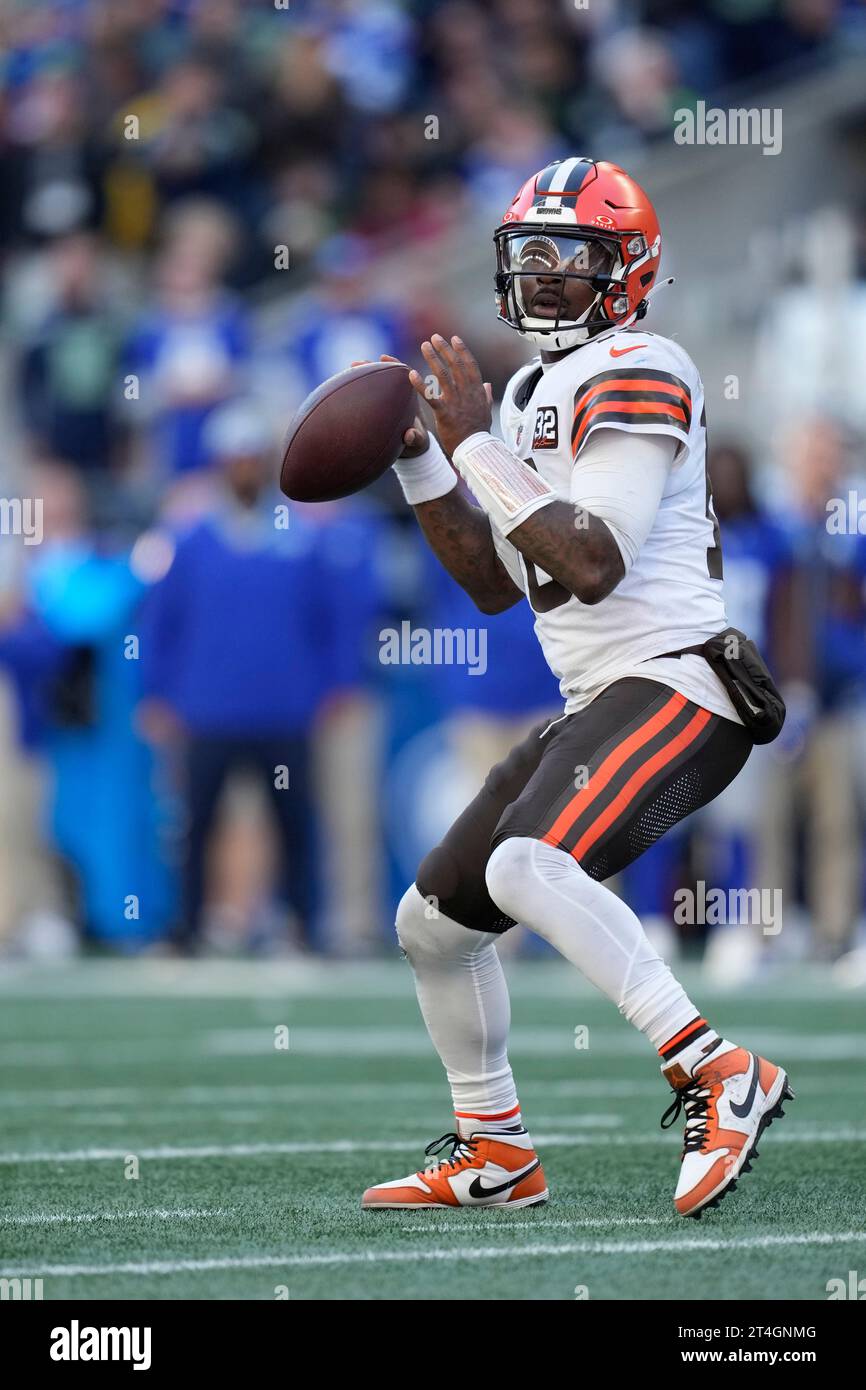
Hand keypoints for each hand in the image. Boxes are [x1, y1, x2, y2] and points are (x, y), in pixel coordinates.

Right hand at [350, 353, 428, 456]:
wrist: (413, 448)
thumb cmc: (417, 441)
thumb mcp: (418, 441)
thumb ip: (415, 438)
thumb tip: (409, 435)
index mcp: (411, 397)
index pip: (403, 374)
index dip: (393, 363)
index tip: (382, 357)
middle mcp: (399, 395)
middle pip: (386, 374)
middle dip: (371, 367)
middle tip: (356, 363)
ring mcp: (389, 400)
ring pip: (376, 383)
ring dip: (364, 375)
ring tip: (349, 368)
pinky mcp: (381, 406)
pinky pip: (370, 394)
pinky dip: (360, 389)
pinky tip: (347, 384)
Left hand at [409, 335, 491, 457]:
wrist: (475, 449)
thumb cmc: (479, 432)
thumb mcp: (486, 411)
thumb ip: (485, 396)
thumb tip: (487, 385)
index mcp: (477, 391)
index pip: (470, 365)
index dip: (462, 350)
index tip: (455, 338)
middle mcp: (467, 392)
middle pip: (456, 365)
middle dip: (445, 349)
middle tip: (435, 337)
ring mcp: (456, 402)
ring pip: (443, 375)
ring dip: (433, 358)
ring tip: (425, 346)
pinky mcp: (444, 413)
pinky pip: (430, 396)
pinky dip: (420, 384)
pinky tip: (411, 374)